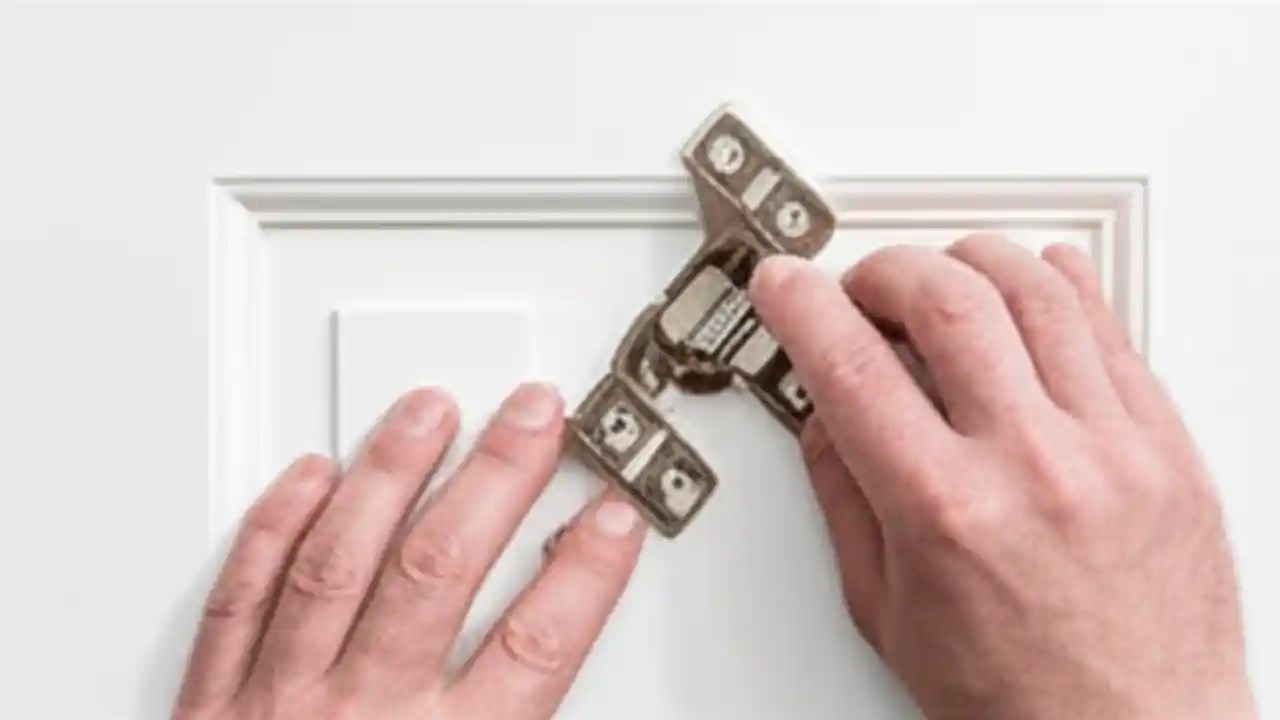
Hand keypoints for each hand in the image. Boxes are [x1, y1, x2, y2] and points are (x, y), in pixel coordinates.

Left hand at [174, 383, 645, 719]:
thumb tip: (591, 718)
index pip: (534, 649)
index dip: (585, 574)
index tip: (615, 516)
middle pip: (441, 572)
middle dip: (497, 480)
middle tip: (535, 417)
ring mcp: (280, 705)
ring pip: (341, 560)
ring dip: (392, 474)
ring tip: (429, 411)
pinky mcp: (211, 706)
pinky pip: (242, 598)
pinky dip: (273, 528)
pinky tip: (307, 476)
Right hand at [750, 235, 1255, 718]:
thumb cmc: (1018, 701)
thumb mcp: (886, 611)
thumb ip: (845, 498)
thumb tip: (823, 412)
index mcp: (946, 513)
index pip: (850, 366)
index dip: (800, 305)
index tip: (783, 284)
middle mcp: (1034, 467)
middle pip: (944, 298)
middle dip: (881, 270)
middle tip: (860, 290)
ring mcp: (1112, 448)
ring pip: (1035, 289)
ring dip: (967, 260)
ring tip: (940, 280)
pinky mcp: (1166, 446)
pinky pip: (1112, 327)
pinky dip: (1060, 284)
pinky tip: (1032, 284)